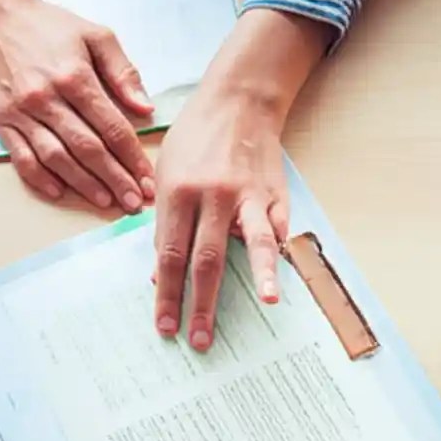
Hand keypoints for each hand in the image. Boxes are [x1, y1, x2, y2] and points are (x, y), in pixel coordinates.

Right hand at [0, 0, 154, 210]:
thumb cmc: (51, 27)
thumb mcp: (96, 35)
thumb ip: (123, 71)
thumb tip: (145, 108)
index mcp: (75, 76)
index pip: (111, 126)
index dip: (132, 157)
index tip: (148, 179)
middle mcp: (47, 97)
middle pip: (87, 148)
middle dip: (114, 179)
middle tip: (134, 202)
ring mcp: (21, 112)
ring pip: (56, 157)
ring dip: (83, 184)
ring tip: (106, 202)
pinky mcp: (1, 121)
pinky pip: (21, 157)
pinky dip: (40, 178)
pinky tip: (60, 192)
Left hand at [153, 87, 286, 351]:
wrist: (238, 100)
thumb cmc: (194, 139)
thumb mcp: (164, 174)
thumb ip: (163, 224)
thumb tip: (160, 274)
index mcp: (178, 193)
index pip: (169, 256)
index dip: (167, 295)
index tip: (166, 326)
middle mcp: (213, 196)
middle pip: (206, 259)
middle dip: (201, 304)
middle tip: (199, 340)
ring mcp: (248, 195)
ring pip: (255, 241)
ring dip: (261, 275)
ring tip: (268, 302)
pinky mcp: (275, 193)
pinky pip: (278, 228)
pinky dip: (279, 254)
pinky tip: (280, 278)